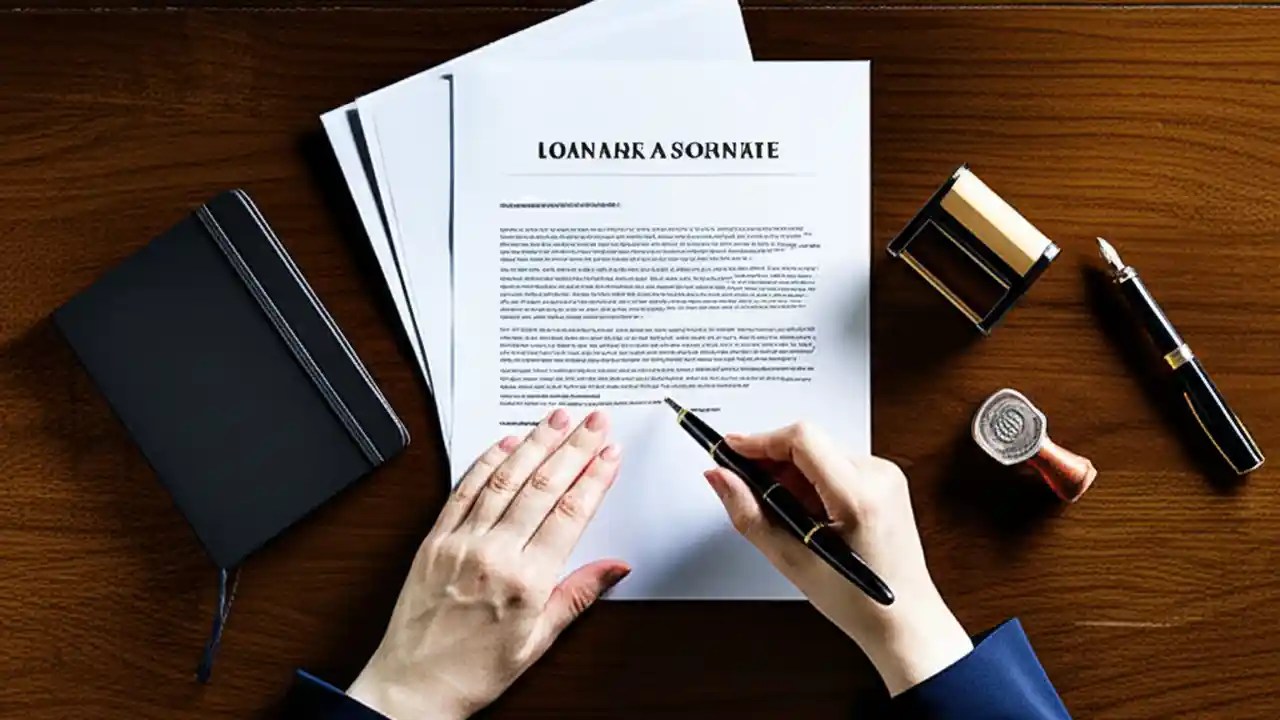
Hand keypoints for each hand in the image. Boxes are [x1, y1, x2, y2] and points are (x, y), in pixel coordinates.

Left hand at [348, 408, 627, 719]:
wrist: (413, 687)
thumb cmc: (474, 672)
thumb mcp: (538, 642)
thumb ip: (577, 596)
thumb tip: (616, 568)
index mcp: (526, 583)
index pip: (570, 515)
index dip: (594, 478)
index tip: (610, 454)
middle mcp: (493, 555)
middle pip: (543, 488)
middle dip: (574, 448)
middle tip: (595, 422)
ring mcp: (461, 543)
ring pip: (505, 480)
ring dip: (535, 443)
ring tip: (557, 418)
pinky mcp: (434, 540)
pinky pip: (464, 491)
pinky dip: (487, 462)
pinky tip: (507, 442)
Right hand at [704, 422, 972, 695]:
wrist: (905, 620)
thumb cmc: (859, 602)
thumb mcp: (791, 560)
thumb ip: (749, 514)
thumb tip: (720, 477)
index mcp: (858, 495)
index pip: (802, 439)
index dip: (760, 440)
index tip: (730, 450)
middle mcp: (877, 476)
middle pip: (808, 444)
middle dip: (773, 464)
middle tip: (750, 493)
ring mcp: (885, 476)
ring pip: (819, 454)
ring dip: (792, 477)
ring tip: (790, 519)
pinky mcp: (885, 481)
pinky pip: (835, 465)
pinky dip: (812, 484)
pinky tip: (810, 517)